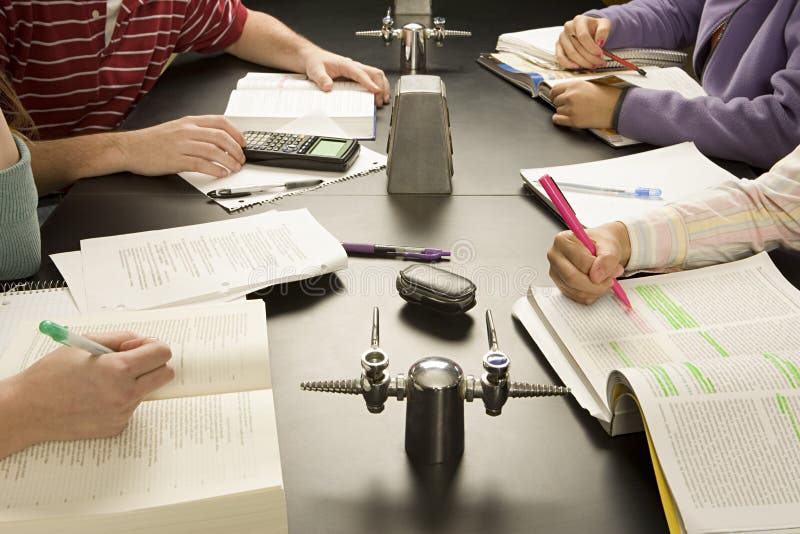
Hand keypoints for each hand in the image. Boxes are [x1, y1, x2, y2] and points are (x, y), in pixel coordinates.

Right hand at [1, 332, 172, 454]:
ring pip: (146, 390)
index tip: (139, 347)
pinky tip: (97, 398)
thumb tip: (143, 342)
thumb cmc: (50, 375)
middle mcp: (124, 394)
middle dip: (153, 364)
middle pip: (165, 374)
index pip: (162, 353)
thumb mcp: (84, 344)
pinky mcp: (116, 427)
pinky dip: (121, 399)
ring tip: (103, 381)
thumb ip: (120, 339)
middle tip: (132, 361)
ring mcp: (121, 414)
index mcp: (117, 369)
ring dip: (134, 382)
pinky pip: (131, 407)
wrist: (27, 410)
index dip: (153, 346)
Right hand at [120, 115, 246, 177]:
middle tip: (242, 158)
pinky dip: (215, 169)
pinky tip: (221, 173)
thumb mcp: (176, 129)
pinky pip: (201, 164)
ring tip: (235, 168)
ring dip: (229, 161)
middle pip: (221, 137)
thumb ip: (196, 132)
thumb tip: (218, 140)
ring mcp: (181, 145)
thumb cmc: (152, 141)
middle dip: (236, 149)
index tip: (243, 142)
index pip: (220, 122)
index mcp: (189, 122)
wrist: (129, 148)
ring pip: (214, 151)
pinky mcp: (176, 160)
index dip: (236, 132)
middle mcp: (187, 131)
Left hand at [299, 47, 390, 106]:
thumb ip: (322, 79)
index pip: (361, 74)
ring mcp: (356, 71)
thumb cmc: (315, 61)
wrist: (312, 57)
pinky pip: (371, 79)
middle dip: (381, 86)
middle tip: (380, 100)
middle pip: (374, 73)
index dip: (370, 83)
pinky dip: (377, 86)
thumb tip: (328, 87)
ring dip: (382, 86)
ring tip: (383, 99)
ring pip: (375, 75)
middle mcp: (354, 66)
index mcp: (346, 64)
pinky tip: (378, 95)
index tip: (376, 91)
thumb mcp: (315, 70)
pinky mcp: (355, 75)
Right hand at [547, 222, 631, 304]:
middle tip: (610, 280)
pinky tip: (597, 285)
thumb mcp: (610, 245)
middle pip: (572, 279)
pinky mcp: (560, 284)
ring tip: (606, 280)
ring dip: (596, 290)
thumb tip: (597, 276)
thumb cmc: (601, 244)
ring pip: (575, 290)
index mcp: (563, 240)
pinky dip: (591, 295)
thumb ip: (607, 258)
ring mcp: (555, 272)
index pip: (580, 262)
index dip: (600, 269)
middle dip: (596, 284)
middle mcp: (555, 256)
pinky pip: (576, 297)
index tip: (615, 269)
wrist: (601, 249)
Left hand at [550, 81, 621, 128]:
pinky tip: (565, 118)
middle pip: (555, 101)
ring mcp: (571, 109)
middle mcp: (571, 96)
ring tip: (574, 111)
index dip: (555, 94)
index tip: (556, 97)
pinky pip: (557, 120)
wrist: (616, 107)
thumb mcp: (589, 85)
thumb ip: (575, 88)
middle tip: (569, 105)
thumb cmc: (607, 96)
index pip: (554, 89)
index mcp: (574, 85)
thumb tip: (563, 92)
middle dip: (561, 103)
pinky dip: (559, 119)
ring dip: (563, 111)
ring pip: (557, 111)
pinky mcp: (574, 121)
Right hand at [556, 15, 611, 69]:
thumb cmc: (595, 27)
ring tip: (593, 65)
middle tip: (599, 63)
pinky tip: (578, 67)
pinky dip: (568, 64)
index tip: (600, 54)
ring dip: (583, 62)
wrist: (589, 29)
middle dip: (590, 58)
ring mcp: (562, 37)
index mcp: (579, 20)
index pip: (583, 36)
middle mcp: (568, 28)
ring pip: (571, 54)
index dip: (592, 47)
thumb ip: (603, 31)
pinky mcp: (558, 46)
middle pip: (578, 47)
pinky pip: (560, 57)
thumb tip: (600, 42)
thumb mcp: (604, 24)